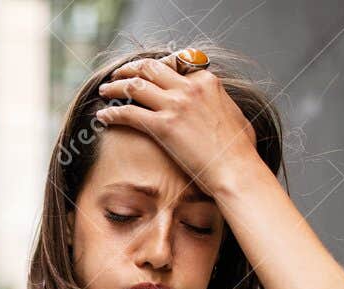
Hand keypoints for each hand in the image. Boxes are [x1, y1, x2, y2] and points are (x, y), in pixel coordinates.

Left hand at [95, 54, 261, 196]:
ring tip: (105, 91)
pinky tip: (103, 116)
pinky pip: (129, 113)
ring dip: (116, 86)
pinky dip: (113, 112)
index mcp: (206, 81)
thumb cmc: (239, 151)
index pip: (174, 64)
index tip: (145, 74)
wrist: (236, 170)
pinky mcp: (164, 126)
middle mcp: (189, 87)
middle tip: (118, 75)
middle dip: (130, 69)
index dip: (155, 68)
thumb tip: (216, 106)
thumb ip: (219, 104)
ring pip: (135, 86)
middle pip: (150, 68)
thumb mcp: (233, 115)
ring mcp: (176, 105)